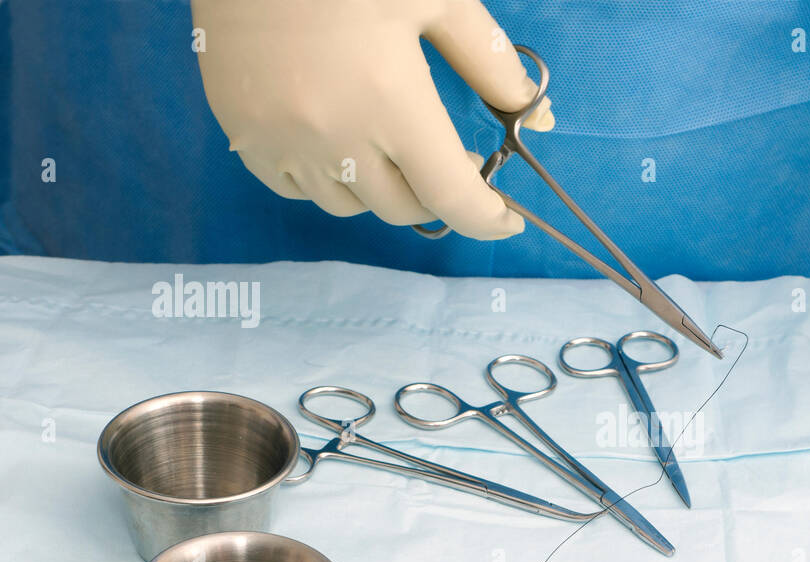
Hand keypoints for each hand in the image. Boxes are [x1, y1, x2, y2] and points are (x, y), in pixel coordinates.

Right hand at [191, 0, 553, 238]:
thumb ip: (489, 62)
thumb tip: (535, 113)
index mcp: (392, 101)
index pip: (451, 196)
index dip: (487, 218)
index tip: (506, 219)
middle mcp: (337, 136)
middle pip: (402, 208)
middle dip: (436, 193)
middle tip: (448, 159)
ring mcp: (284, 140)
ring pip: (350, 206)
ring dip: (382, 190)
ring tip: (391, 145)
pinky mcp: (243, 133)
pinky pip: (297, 191)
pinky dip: (329, 182)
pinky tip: (339, 142)